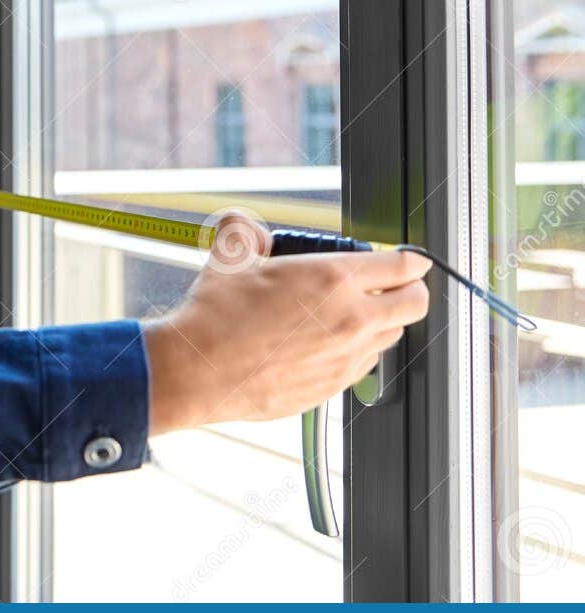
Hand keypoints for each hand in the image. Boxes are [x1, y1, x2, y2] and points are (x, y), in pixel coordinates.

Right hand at [141, 212, 431, 433]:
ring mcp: (345, 357)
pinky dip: (358, 351)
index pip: (401, 266)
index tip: (409, 260)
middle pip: (415, 304)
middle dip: (412, 290)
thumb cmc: (214, 317)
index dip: (411, 260)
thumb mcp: (229, 257)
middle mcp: (350, 319)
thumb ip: (245, 231)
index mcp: (332, 280)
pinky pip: (364, 364)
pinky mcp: (333, 386)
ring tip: (356, 315)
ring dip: (383, 322)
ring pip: (391, 336)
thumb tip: (247, 226)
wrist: (198, 371)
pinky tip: (329, 343)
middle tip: (399, 286)